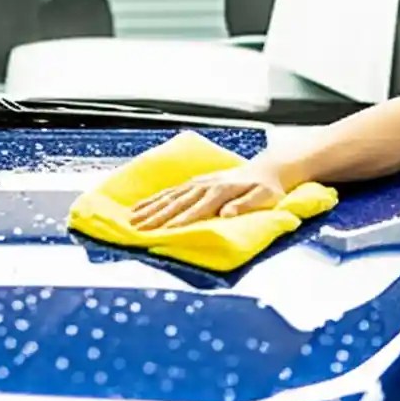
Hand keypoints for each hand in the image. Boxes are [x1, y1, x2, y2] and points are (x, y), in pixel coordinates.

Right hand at [128, 164, 287, 229]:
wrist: (266, 169)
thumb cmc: (268, 188)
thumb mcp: (266, 197)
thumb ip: (246, 205)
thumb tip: (226, 214)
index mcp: (222, 190)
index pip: (198, 208)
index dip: (182, 220)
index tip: (166, 230)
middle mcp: (206, 185)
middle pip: (178, 202)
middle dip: (157, 216)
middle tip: (138, 228)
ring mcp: (198, 182)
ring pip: (169, 196)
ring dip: (150, 208)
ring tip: (131, 219)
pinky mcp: (194, 182)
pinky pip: (170, 191)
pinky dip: (153, 199)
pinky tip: (140, 207)